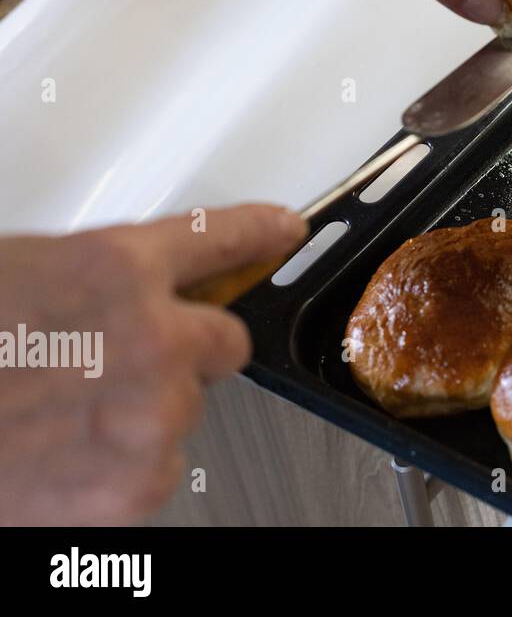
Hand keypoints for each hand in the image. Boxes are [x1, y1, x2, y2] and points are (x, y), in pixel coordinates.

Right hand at [0, 204, 305, 524]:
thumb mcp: (17, 278)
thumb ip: (88, 286)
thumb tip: (113, 296)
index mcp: (116, 268)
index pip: (220, 238)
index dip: (258, 234)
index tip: (283, 231)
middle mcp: (153, 337)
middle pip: (227, 340)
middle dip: (188, 350)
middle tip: (121, 364)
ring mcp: (153, 413)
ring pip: (185, 410)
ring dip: (144, 413)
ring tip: (61, 417)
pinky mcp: (137, 482)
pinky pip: (156, 469)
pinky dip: (120, 470)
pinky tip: (60, 457)